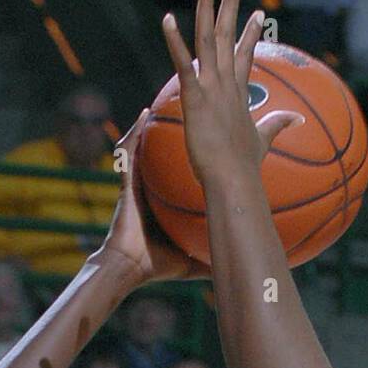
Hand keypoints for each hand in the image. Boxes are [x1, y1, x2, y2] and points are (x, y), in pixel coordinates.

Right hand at [101, 110, 208, 283]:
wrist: (131, 269)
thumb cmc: (160, 265)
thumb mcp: (194, 258)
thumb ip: (214, 254)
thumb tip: (240, 262)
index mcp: (169, 199)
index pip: (186, 173)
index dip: (199, 158)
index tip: (215, 143)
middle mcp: (155, 185)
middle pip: (169, 153)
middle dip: (181, 131)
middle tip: (198, 109)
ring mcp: (140, 183)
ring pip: (150, 145)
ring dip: (157, 123)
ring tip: (171, 97)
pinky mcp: (127, 183)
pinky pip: (129, 152)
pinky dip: (136, 132)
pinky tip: (144, 114)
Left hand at [161, 0, 303, 187]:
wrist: (233, 180)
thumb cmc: (244, 167)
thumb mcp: (263, 141)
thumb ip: (277, 125)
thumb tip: (299, 119)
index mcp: (238, 93)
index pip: (245, 55)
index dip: (250, 33)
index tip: (257, 13)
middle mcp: (226, 84)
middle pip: (228, 36)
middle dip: (232, 5)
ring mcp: (212, 88)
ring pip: (209, 39)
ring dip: (208, 9)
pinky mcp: (195, 97)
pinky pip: (183, 63)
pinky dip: (174, 41)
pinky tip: (168, 19)